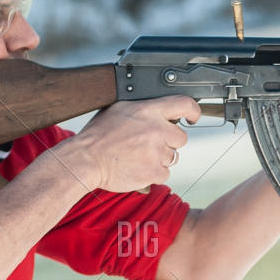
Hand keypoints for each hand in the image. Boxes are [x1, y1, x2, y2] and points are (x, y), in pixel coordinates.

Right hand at [60, 96, 200, 193]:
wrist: (86, 160)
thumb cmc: (98, 135)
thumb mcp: (119, 109)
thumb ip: (142, 109)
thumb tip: (156, 110)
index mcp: (148, 110)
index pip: (184, 105)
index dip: (193, 111)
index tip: (193, 117)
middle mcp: (156, 130)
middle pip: (180, 138)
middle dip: (169, 142)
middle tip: (148, 145)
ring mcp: (156, 152)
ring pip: (172, 157)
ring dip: (159, 159)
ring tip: (137, 157)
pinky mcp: (154, 172)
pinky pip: (164, 174)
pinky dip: (153, 174)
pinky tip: (137, 168)